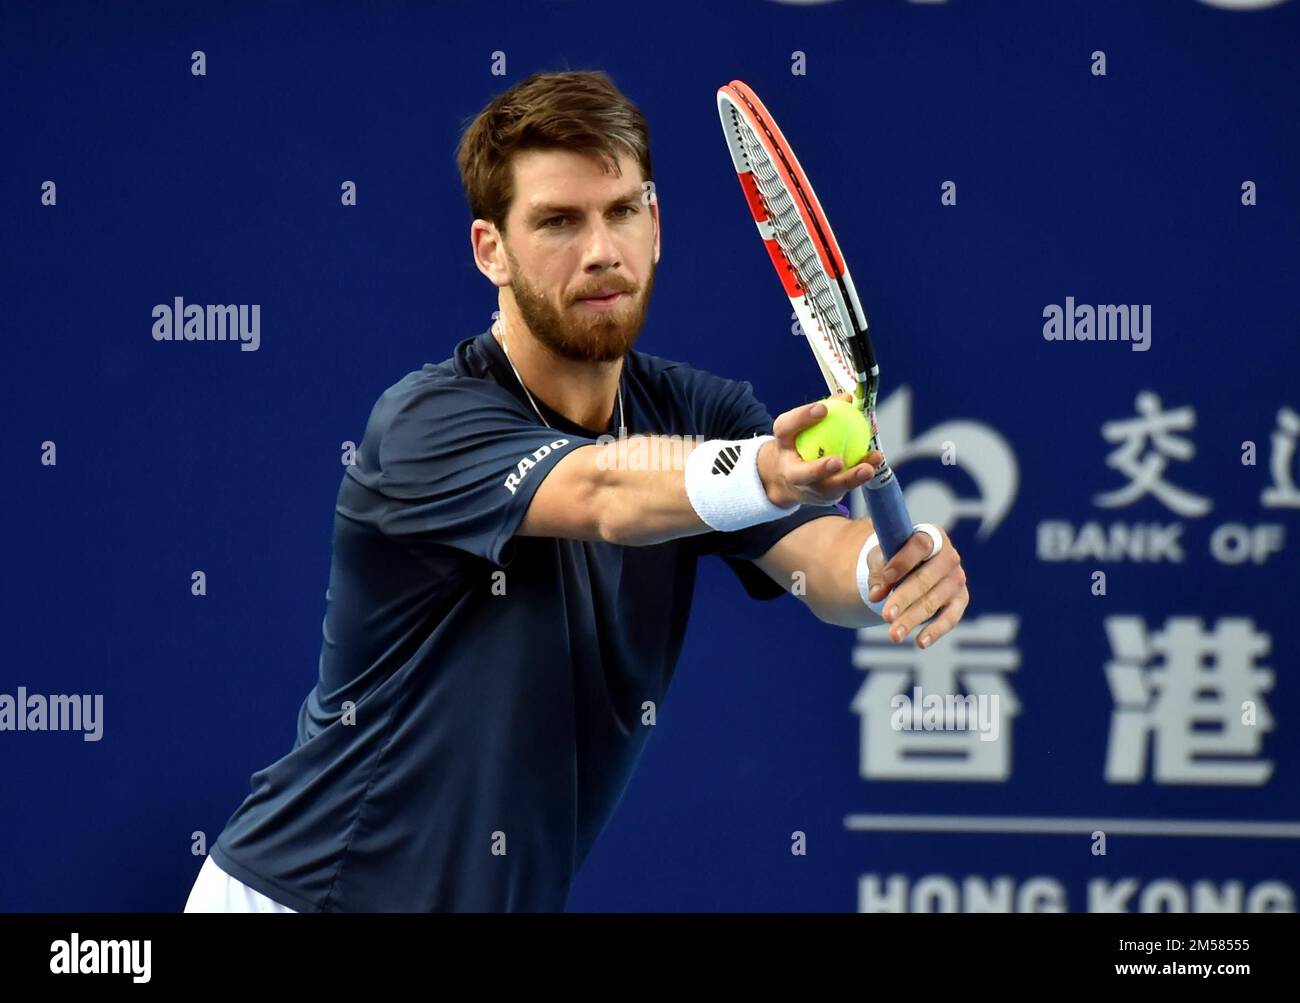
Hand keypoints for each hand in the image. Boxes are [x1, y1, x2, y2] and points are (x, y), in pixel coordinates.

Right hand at [759, 393, 882, 507]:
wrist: (787, 479)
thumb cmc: (799, 443)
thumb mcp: (802, 426)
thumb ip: (822, 412)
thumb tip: (847, 397)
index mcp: (782, 445)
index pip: (785, 428)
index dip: (802, 418)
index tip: (823, 408)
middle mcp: (791, 472)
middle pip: (802, 474)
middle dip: (819, 469)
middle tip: (837, 461)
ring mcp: (808, 489)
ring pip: (828, 488)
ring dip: (849, 479)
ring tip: (867, 468)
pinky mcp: (825, 497)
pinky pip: (844, 488)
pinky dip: (860, 476)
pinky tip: (875, 463)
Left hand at [864, 524, 967, 647]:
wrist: (912, 567)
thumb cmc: (894, 559)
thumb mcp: (882, 558)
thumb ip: (878, 572)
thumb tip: (875, 595)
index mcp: (930, 536)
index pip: (920, 545)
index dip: (903, 561)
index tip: (886, 578)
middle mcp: (949, 556)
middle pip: (925, 578)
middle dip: (903, 599)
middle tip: (885, 616)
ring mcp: (957, 578)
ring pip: (934, 601)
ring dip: (912, 619)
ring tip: (893, 635)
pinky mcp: (961, 599)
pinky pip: (951, 617)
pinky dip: (935, 630)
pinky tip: (920, 642)